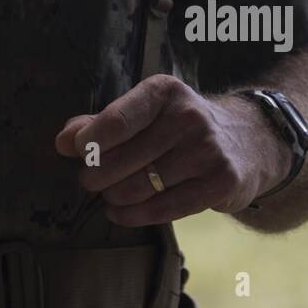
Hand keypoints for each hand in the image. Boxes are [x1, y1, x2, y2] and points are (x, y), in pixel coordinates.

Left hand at [54, 75, 291, 223]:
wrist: (245, 141)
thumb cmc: (177, 126)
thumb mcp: (143, 112)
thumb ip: (100, 124)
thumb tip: (62, 141)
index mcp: (164, 91)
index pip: (116, 120)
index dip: (89, 142)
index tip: (77, 152)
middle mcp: (188, 117)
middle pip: (122, 160)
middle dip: (96, 175)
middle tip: (89, 179)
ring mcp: (207, 150)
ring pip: (140, 188)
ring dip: (114, 197)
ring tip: (109, 194)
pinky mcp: (220, 183)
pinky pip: (165, 209)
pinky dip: (133, 216)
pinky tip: (120, 213)